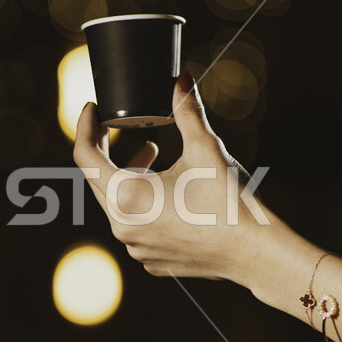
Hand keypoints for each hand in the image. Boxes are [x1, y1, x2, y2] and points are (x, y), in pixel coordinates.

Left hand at [72, 71, 283, 283]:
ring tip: (154, 156)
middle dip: (108, 151)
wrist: (257, 252)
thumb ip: (187, 111)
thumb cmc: (229, 200)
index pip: (85, 156)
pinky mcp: (153, 261)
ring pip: (118, 205)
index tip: (92, 110)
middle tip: (120, 129)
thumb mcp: (205, 148)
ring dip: (128, 177)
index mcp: (126, 196)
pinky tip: (167, 195)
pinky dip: (143, 206)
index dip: (85, 127)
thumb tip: (181, 79)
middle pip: (98, 181)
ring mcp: (136, 248)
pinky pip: (136, 228)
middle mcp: (123, 226)